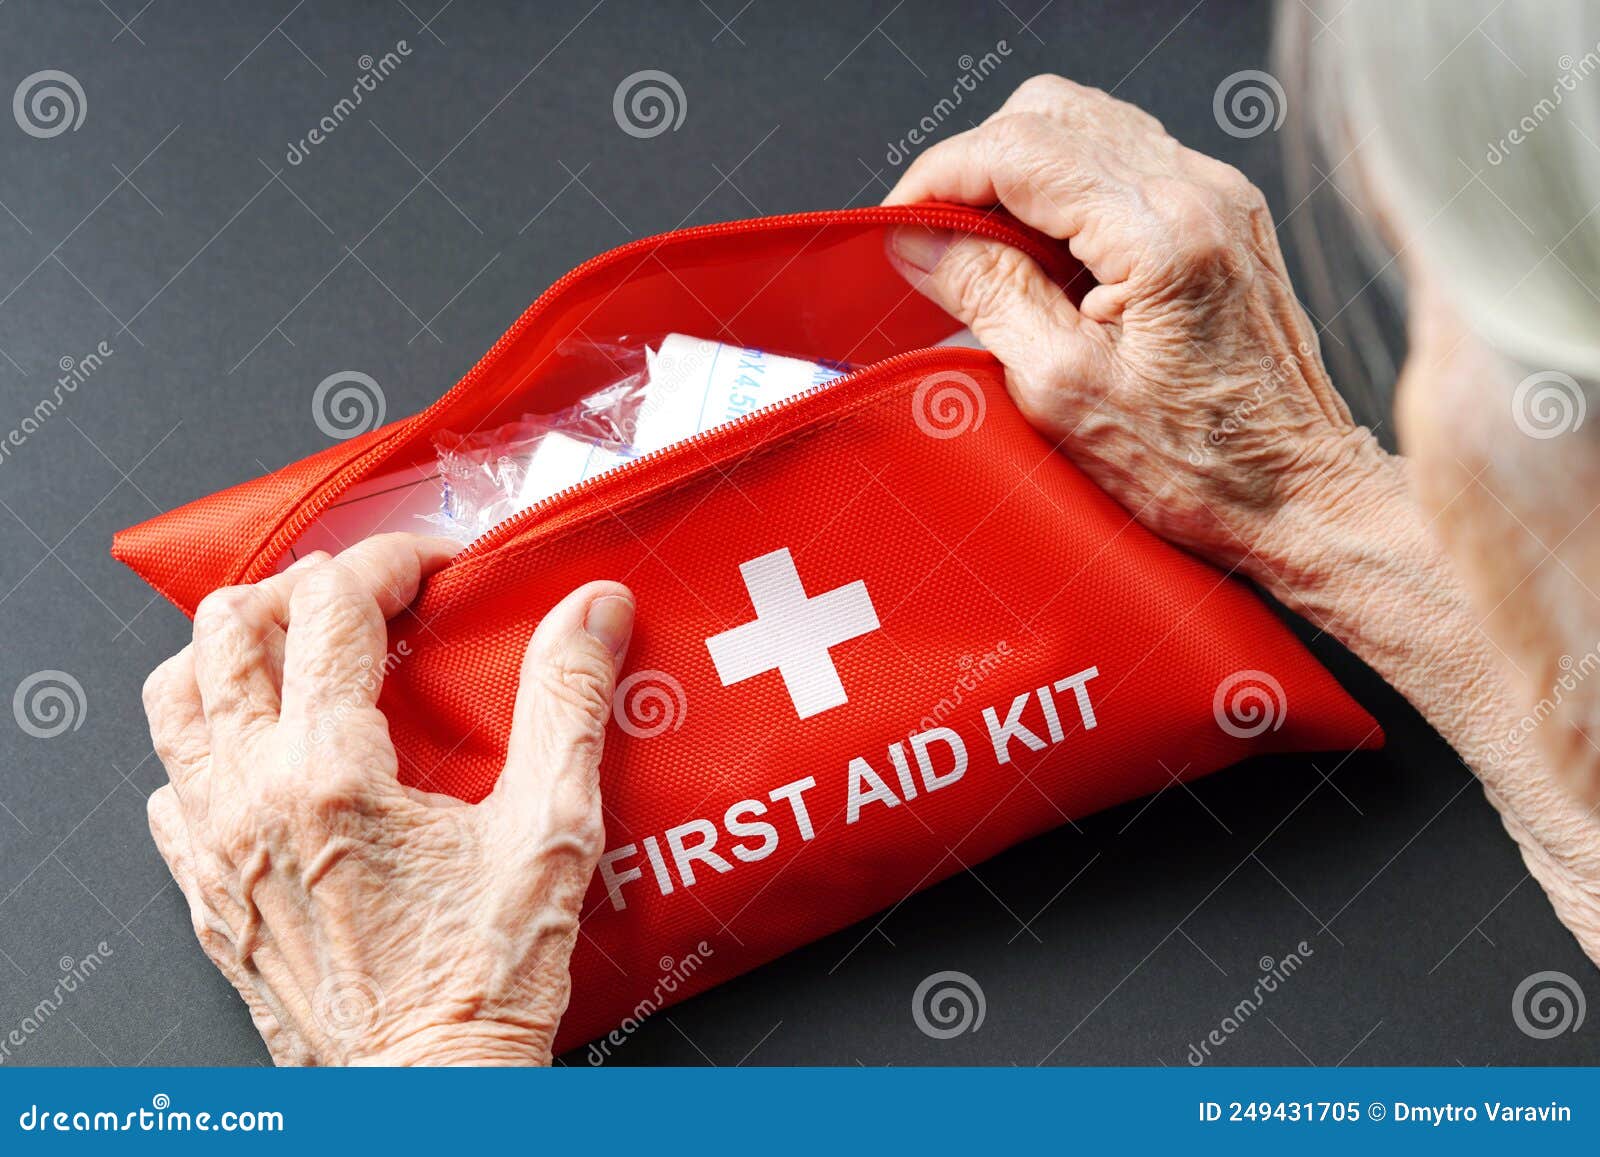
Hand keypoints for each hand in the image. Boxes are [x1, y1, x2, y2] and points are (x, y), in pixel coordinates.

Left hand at [142, 533, 634, 1065]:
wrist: (428, 1094)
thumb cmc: (483, 982)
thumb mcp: (551, 832)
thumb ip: (566, 704)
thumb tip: (592, 611)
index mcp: (330, 774)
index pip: (332, 605)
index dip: (390, 560)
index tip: (435, 568)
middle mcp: (250, 799)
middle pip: (226, 630)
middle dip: (299, 587)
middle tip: (363, 599)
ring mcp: (215, 849)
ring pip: (174, 699)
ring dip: (232, 655)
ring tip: (297, 653)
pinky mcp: (206, 896)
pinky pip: (168, 788)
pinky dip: (207, 745)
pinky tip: (266, 756)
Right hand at [884, 74, 1382, 583]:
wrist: (1300, 496)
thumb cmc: (1198, 467)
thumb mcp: (1064, 391)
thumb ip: (987, 295)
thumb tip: (922, 241)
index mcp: (1162, 233)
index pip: (1021, 150)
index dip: (940, 175)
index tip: (899, 223)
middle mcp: (1200, 192)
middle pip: (1052, 113)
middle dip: (976, 163)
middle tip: (935, 234)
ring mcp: (1220, 198)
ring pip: (1089, 126)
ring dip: (1021, 173)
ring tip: (986, 248)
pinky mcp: (1224, 218)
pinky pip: (1126, 162)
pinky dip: (1067, 190)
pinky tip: (1048, 257)